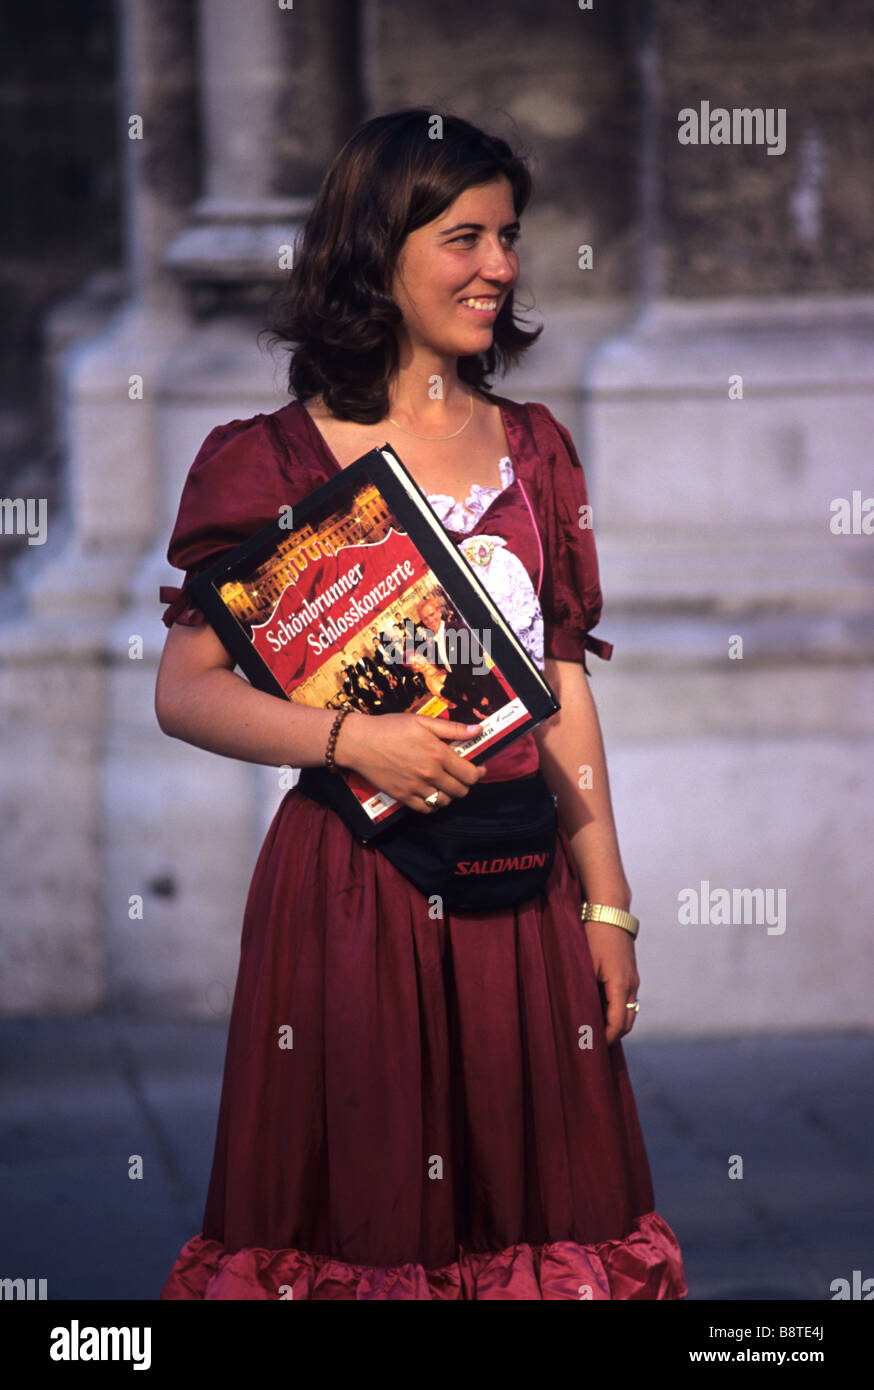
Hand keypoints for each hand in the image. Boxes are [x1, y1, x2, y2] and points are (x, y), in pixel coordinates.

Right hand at [334, 711, 484, 811]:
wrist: (360, 742)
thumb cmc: (390, 728)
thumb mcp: (423, 721)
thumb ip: (453, 728)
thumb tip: (478, 730)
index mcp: (439, 754)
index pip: (471, 774)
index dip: (479, 773)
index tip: (478, 768)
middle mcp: (430, 774)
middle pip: (461, 791)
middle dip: (465, 784)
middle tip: (460, 775)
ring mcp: (416, 787)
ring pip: (445, 801)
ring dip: (449, 795)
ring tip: (445, 784)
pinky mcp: (402, 796)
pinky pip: (426, 809)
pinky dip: (432, 804)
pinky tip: (430, 794)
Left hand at [582, 920, 639, 1045]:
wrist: (610, 911)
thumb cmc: (593, 935)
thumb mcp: (584, 964)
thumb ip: (584, 991)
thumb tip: (579, 1016)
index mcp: (621, 986)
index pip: (616, 1024)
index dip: (605, 1039)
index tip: (591, 1048)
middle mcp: (632, 985)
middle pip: (626, 1022)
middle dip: (612, 1036)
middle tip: (592, 1045)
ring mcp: (633, 979)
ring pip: (628, 1011)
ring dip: (614, 1023)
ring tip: (593, 1030)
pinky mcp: (629, 973)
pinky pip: (626, 999)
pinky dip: (615, 1010)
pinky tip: (598, 1010)